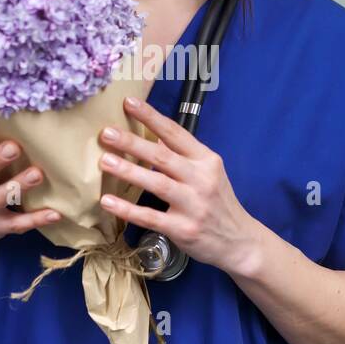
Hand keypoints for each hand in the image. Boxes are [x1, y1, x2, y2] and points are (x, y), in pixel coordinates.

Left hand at [97, 96, 258, 273]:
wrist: (239, 241)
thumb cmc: (218, 202)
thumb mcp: (209, 173)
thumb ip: (184, 156)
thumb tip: (154, 135)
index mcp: (206, 160)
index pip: (175, 133)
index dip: (151, 117)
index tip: (129, 102)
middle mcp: (201, 179)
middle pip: (163, 156)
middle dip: (133, 143)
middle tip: (106, 133)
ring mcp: (193, 205)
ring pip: (157, 183)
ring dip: (129, 171)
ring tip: (105, 161)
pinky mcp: (183, 229)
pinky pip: (150, 217)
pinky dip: (128, 210)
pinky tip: (108, 202)